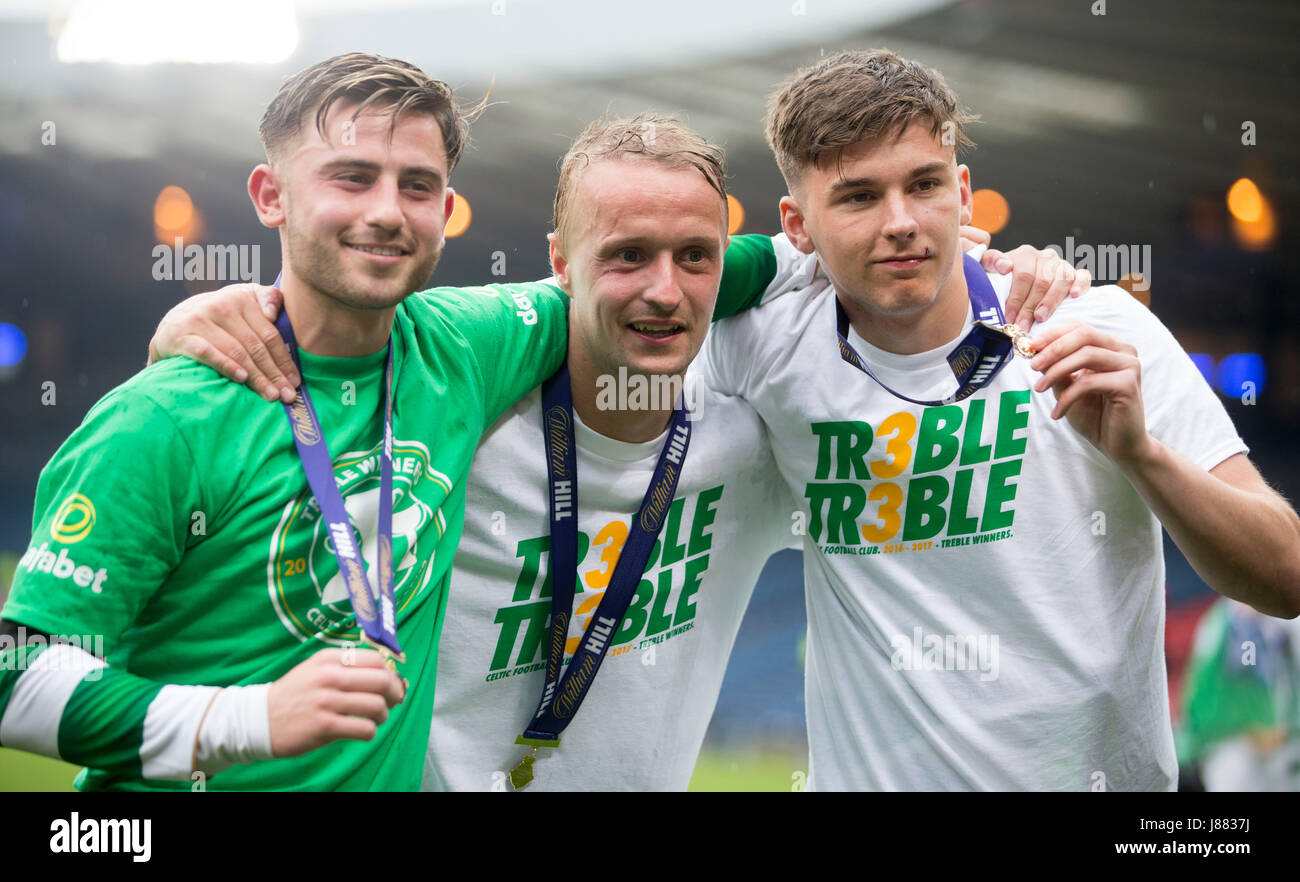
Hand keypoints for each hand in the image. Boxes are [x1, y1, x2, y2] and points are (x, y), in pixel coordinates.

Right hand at [148, 284, 297, 402]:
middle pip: (255, 346)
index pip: (269, 334)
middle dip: (273, 373)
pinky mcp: (181, 335)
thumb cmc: (219, 318)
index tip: (295, 381)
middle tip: (287, 395)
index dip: (284, 359)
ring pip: (236, 351)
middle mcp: (221, 305)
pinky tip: (241, 379)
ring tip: (270, 395)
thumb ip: (267, 299)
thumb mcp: (243, 301)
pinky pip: (208, 353)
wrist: (172, 323)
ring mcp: (200, 319)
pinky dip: (226, 366)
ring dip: (256, 376)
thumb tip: (275, 313)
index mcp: (242, 297)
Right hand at [266, 648, 405, 757]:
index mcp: (329, 659)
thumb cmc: (295, 694)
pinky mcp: (325, 726)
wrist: (259, 719)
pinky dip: (370, 732)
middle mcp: (329, 676)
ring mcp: (327, 701)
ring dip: (383, 715)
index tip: (390, 684)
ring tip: (376, 719)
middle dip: (394, 693)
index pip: (376, 659)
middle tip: (392, 702)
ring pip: (377, 706)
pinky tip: (363, 731)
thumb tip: (386, 673)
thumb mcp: (316, 669)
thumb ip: (346, 666)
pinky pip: (364, 728)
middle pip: (382, 680)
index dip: (390, 673)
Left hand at [980, 244, 1091, 331]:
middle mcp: (1045, 257)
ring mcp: (1062, 265)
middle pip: (1041, 281)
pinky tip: (1074, 296)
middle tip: (1022, 325)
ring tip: (1040, 318)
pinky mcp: (1076, 273)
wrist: (1019, 280)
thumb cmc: (1003, 280)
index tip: (1009, 317)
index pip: (1023, 275)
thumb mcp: (990, 269)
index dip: (1016, 298)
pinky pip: (1082, 276)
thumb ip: (990, 262)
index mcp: (1025, 254)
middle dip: (1030, 306)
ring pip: (1061, 280)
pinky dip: (1080, 285)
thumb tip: (1005, 266)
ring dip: (1050, 301)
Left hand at [1030, 322, 1149, 463]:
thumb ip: (1055, 367)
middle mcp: (1124, 351)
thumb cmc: (1095, 415)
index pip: (1080, 328)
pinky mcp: (1128, 384)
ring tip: (1039, 389)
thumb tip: (1034, 349)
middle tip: (1032, 365)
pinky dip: (1067, 397)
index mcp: (1110, 347)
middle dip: (1053, 349)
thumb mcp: (1067, 387)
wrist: (1118, 445)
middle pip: (1084, 335)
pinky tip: (1057, 413)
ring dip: (1056, 371)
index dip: (1054, 334)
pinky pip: (1088, 383)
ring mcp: (1129, 365)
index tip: (1030, 345)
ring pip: (1086, 356)